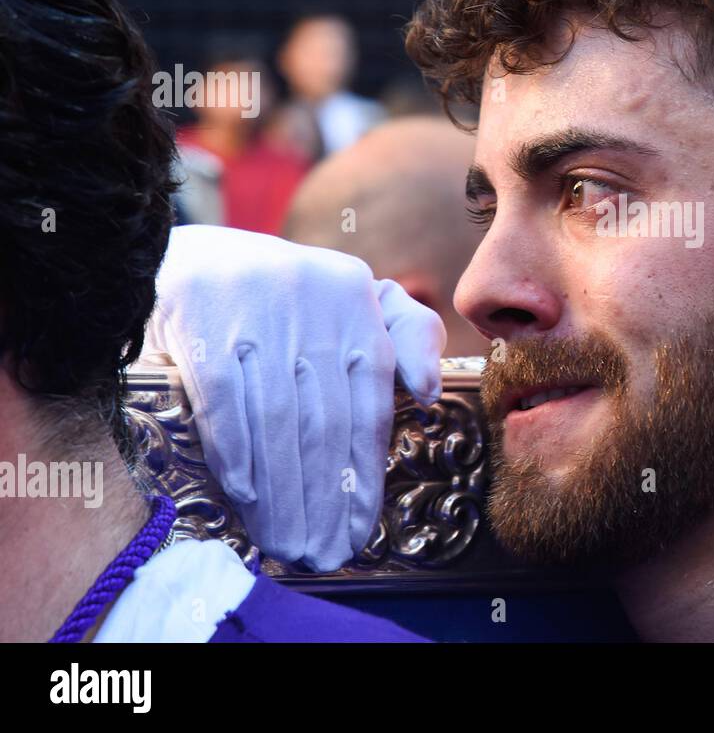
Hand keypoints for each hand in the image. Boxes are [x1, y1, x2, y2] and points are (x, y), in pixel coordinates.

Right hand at [143, 225, 445, 570]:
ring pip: (278, 420)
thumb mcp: (357, 299)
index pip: (368, 404)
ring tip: (284, 542)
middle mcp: (317, 302)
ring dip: (281, 491)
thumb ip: (410, 335)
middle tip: (320, 553)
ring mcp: (259, 309)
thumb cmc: (287, 294)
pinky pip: (226, 400)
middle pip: (323, 422)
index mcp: (359, 301)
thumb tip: (428, 390)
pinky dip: (236, 451)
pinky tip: (244, 497)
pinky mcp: (204, 320)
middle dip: (323, 497)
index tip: (359, 531)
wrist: (191, 254)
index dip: (364, 475)